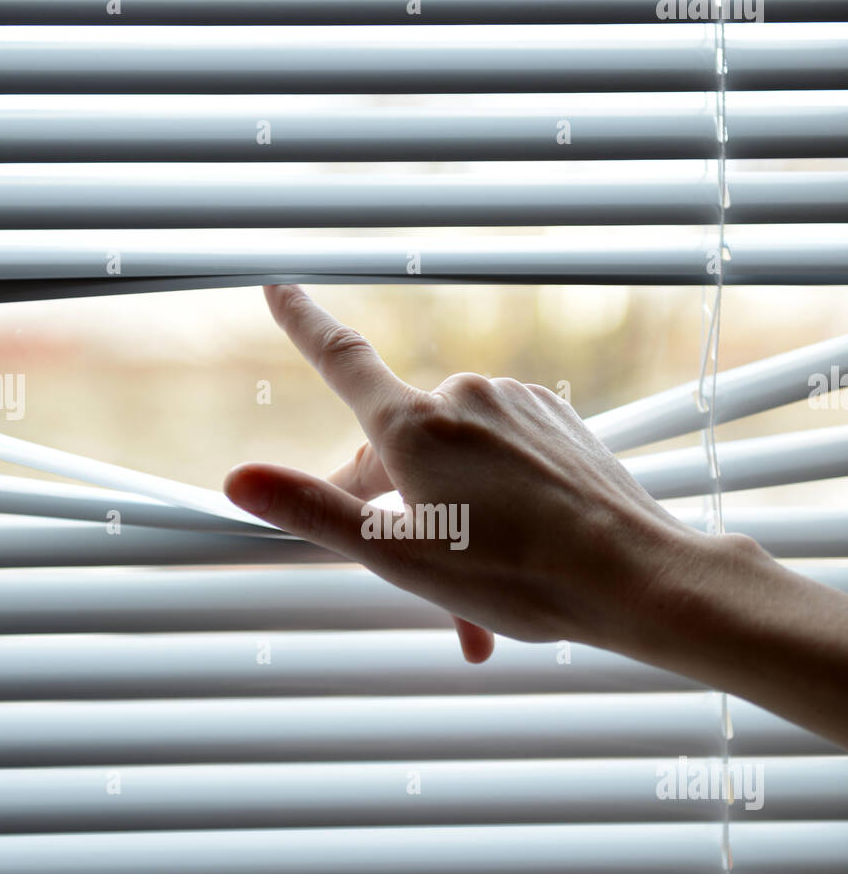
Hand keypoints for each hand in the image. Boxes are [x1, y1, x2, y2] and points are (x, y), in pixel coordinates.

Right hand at [224, 285, 708, 663]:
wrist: (633, 576)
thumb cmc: (517, 576)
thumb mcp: (399, 557)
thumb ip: (315, 512)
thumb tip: (239, 480)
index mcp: (415, 427)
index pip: (342, 360)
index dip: (303, 324)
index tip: (279, 289)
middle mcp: (464, 397)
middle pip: (399, 447)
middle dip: (397, 511)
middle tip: (424, 585)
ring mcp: (517, 404)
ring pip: (456, 460)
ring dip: (452, 515)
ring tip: (480, 584)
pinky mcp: (558, 420)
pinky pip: (504, 457)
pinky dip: (498, 501)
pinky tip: (517, 550)